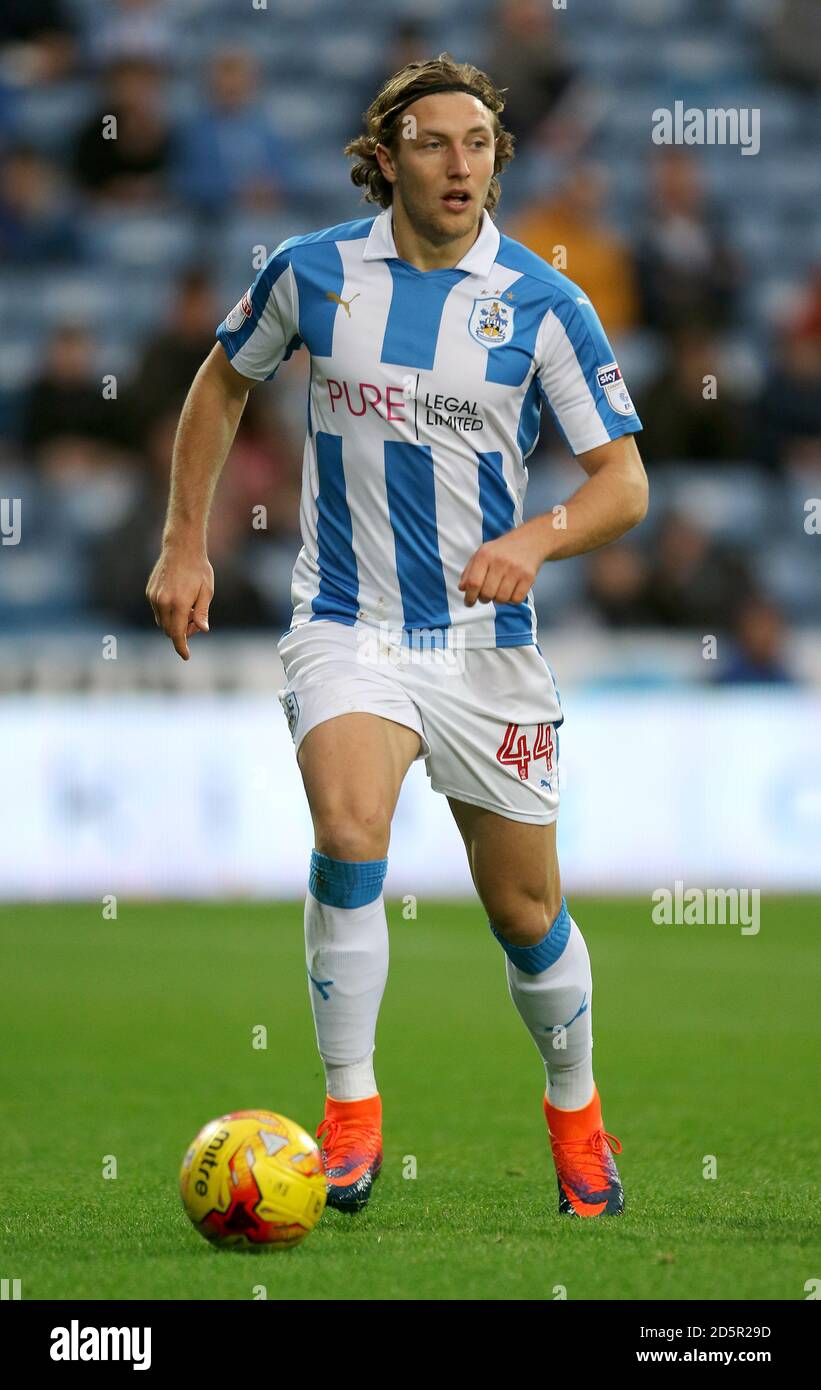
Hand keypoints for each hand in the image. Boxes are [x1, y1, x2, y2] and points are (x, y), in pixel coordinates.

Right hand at [146, 541, 213, 659]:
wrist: (181, 548)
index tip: (186, 656)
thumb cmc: (198, 569)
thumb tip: (202, 630)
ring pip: (161, 621)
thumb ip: (202, 612)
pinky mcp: (149, 592)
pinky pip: (157, 611)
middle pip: (169, 630)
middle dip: (182, 632)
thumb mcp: (207, 591)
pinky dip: (167, 612)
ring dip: (174, 622)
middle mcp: (163, 602)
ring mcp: (154, 597)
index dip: (181, 647)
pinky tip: (179, 599)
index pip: (177, 634)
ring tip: (188, 606)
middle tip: (196, 619)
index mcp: (179, 603)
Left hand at [458, 526, 544, 606]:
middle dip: (484, 599)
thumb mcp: (482, 554)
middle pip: (487, 594)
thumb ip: (469, 571)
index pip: (473, 583)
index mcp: (485, 555)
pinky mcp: (529, 577)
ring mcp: (516, 569)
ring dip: (498, 600)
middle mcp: (500, 561)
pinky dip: (512, 599)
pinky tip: (511, 590)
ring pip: (501, 599)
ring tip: (499, 591)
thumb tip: (463, 588)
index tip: (469, 602)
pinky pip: (516, 600)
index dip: (469, 597)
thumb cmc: (502, 550)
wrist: (530, 540)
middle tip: (486, 595)